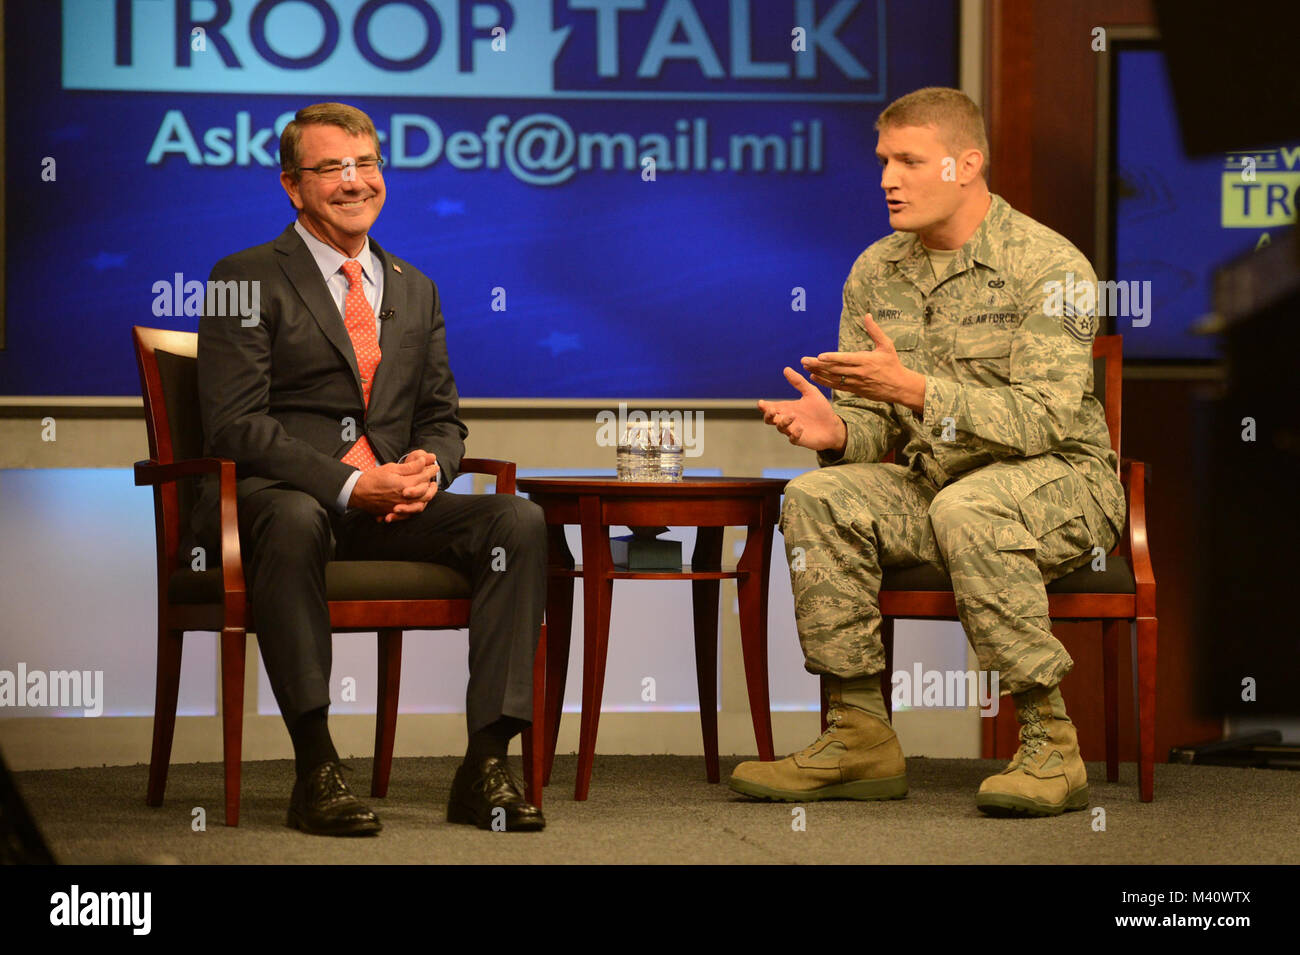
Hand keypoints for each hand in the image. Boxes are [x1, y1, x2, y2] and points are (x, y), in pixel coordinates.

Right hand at [348, 452, 438, 521]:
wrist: (357, 491)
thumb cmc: (373, 478)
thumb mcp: (391, 468)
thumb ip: (410, 466)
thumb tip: (424, 461)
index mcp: (403, 485)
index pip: (423, 477)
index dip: (431, 470)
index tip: (435, 466)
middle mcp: (404, 498)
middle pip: (425, 492)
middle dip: (432, 484)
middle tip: (434, 478)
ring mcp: (400, 506)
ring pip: (420, 504)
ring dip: (427, 496)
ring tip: (429, 489)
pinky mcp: (395, 512)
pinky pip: (410, 513)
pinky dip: (416, 507)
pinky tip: (419, 501)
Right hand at [757, 367, 846, 451]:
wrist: (834, 426)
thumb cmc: (821, 410)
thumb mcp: (811, 393)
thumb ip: (798, 382)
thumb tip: (786, 369)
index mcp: (787, 408)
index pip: (771, 407)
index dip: (764, 406)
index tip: (761, 403)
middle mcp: (787, 419)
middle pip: (770, 419)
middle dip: (768, 415)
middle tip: (772, 410)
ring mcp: (792, 430)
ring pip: (780, 428)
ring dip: (784, 421)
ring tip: (793, 415)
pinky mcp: (800, 439)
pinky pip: (793, 438)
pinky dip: (795, 433)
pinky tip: (801, 428)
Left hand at [800, 314, 924, 413]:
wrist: (899, 387)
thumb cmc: (892, 364)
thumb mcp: (886, 345)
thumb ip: (875, 331)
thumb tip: (867, 315)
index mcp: (866, 361)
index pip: (846, 359)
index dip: (832, 358)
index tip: (820, 356)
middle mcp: (859, 372)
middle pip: (835, 369)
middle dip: (818, 365)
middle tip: (804, 360)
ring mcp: (856, 383)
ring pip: (834, 378)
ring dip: (819, 373)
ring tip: (806, 367)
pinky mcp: (854, 390)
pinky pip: (837, 386)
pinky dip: (825, 382)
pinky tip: (814, 377)